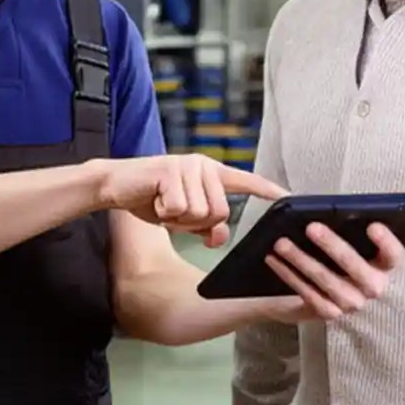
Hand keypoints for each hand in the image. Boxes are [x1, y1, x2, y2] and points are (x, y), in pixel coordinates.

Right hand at [93, 155, 287, 246]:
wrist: (116, 185)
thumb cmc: (153, 199)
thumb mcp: (184, 219)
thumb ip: (205, 227)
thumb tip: (219, 239)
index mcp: (210, 173)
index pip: (244, 181)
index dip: (267, 190)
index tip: (288, 195)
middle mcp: (203, 165)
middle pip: (220, 211)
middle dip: (197, 223)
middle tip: (175, 212)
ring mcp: (187, 166)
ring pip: (200, 212)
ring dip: (179, 219)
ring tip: (164, 203)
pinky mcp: (170, 171)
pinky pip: (179, 208)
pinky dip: (165, 213)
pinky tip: (155, 200)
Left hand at [257, 222, 404, 323]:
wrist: (314, 294)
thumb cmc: (334, 258)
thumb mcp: (344, 243)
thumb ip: (345, 229)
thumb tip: (326, 209)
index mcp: (382, 266)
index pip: (393, 256)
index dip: (387, 243)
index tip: (373, 225)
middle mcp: (372, 288)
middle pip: (357, 268)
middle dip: (333, 246)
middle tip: (311, 227)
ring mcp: (351, 303)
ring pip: (327, 281)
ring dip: (302, 260)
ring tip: (282, 243)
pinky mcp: (329, 313)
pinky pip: (308, 293)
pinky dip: (289, 275)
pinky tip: (275, 260)